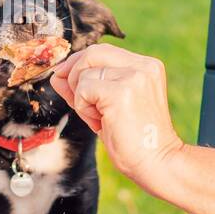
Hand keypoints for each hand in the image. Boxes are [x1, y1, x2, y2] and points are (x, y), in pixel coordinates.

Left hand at [50, 46, 184, 196]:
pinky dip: (83, 108)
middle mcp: (143, 66)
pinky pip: (83, 90)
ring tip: (101, 117)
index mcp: (146, 66)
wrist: (158, 162)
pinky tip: (100, 122)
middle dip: (74, 75)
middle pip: (91, 53)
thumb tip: (57, 74)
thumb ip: (84, 86)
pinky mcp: (121, 92)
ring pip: (84, 73)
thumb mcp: (108, 105)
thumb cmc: (134, 139)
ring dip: (81, 98)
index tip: (68, 82)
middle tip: (82, 102)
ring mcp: (133, 77)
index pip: (102, 51)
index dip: (79, 64)